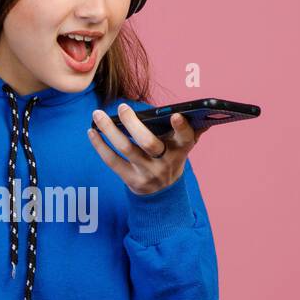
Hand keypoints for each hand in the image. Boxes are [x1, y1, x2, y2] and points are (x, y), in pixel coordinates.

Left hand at [87, 103, 208, 194]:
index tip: (176, 115)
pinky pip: (112, 162)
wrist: (163, 192)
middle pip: (149, 144)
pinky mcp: (131, 180)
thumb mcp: (183, 146)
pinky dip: (100, 146)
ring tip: (97, 114)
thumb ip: (193, 129)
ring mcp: (147, 173)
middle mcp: (165, 163)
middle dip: (134, 125)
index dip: (182, 128)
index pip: (186, 139)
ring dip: (109, 131)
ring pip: (126, 149)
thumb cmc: (171, 156)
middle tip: (122, 107)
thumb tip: (208, 111)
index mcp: (181, 150)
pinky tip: (91, 131)